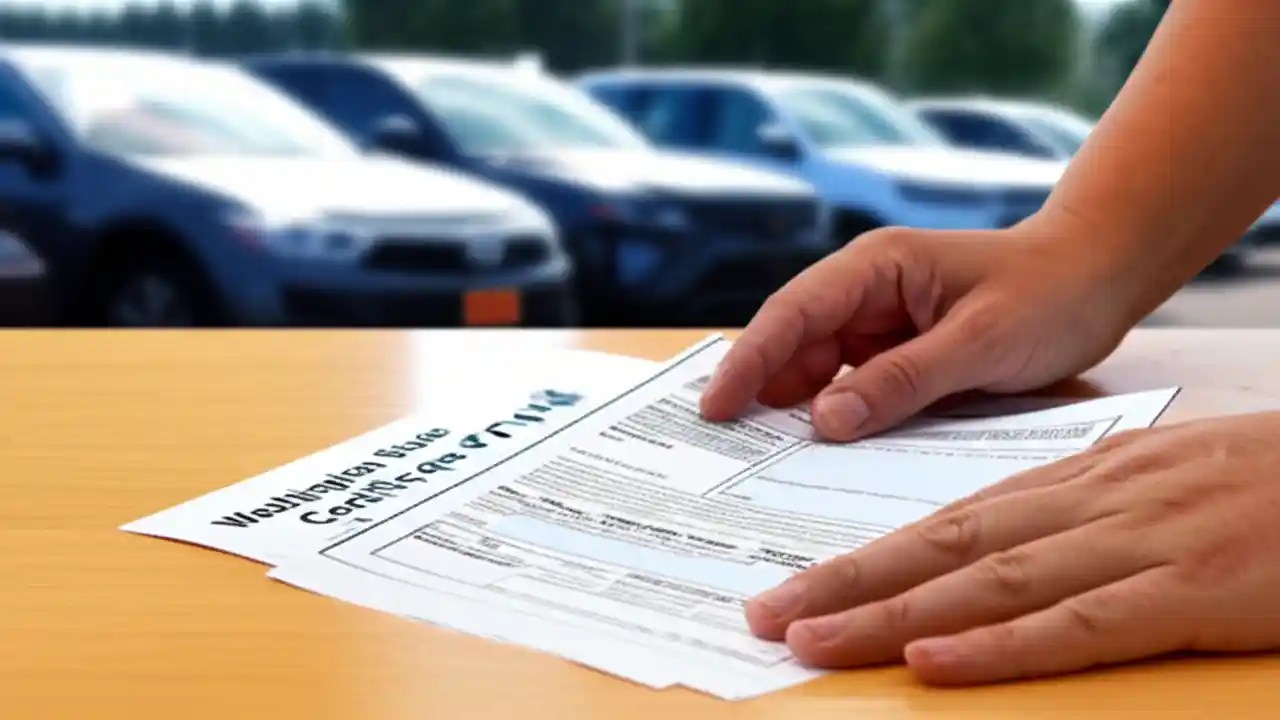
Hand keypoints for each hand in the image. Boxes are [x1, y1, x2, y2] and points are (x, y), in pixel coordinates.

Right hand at [700, 215, 1141, 440]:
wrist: (1100, 279)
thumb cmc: (1049, 292)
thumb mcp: (980, 341)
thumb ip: (902, 380)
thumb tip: (823, 422)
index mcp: (876, 266)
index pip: (794, 313)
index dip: (749, 360)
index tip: (715, 408)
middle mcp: (866, 293)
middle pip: (794, 346)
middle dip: (760, 393)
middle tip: (722, 450)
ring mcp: (879, 326)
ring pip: (818, 374)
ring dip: (795, 412)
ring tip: (760, 462)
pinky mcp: (898, 356)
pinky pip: (853, 391)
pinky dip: (837, 420)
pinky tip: (821, 455)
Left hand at [744, 413, 1279, 684]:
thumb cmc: (1268, 481)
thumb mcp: (1164, 479)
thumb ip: (1085, 507)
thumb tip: (1008, 537)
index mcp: (1083, 479)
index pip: (951, 518)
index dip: (869, 553)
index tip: (801, 582)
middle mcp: (1092, 503)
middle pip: (945, 545)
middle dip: (849, 581)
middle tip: (769, 613)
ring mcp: (1140, 543)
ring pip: (989, 581)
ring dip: (891, 611)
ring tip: (814, 637)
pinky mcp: (1193, 591)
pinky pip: (1080, 622)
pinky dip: (1000, 644)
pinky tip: (935, 659)